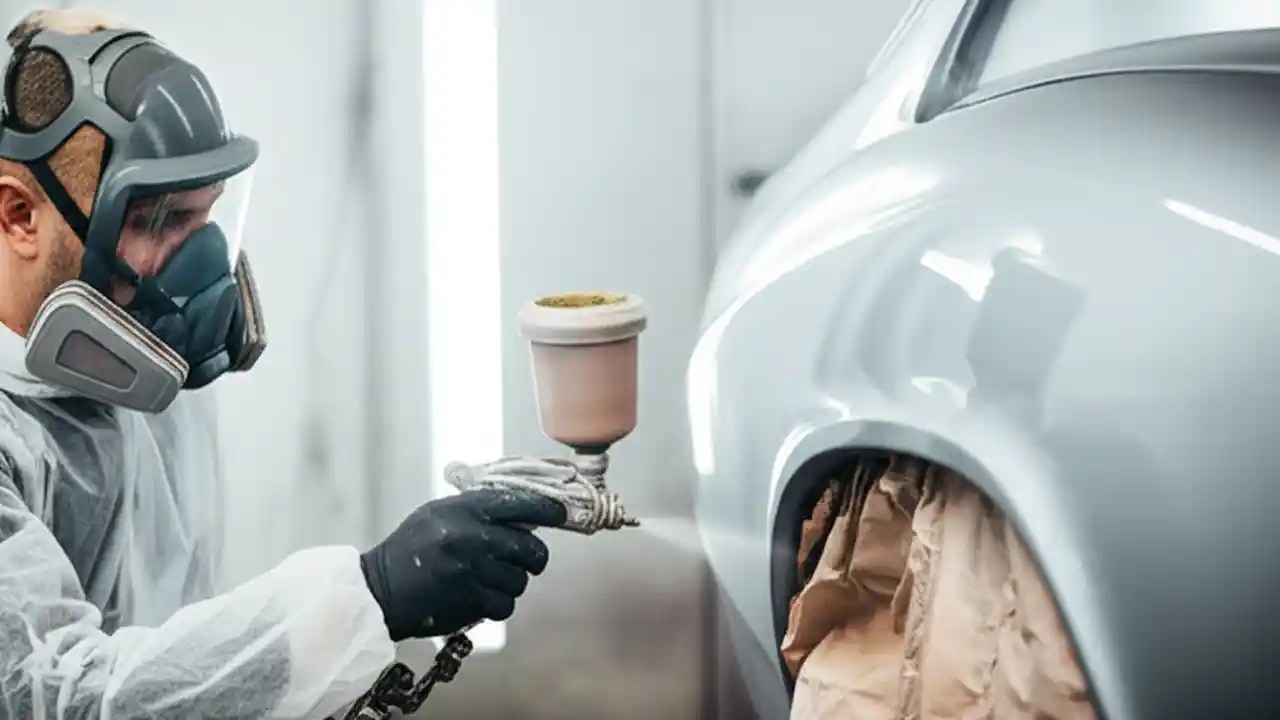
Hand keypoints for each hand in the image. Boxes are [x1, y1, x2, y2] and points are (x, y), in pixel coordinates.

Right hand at [360, 489, 566, 639]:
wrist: (380, 590)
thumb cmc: (411, 548)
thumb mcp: (438, 513)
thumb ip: (477, 509)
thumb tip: (524, 512)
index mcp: (465, 509)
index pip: (522, 502)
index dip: (548, 510)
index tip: (559, 515)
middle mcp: (472, 537)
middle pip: (532, 548)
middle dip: (535, 557)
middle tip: (528, 559)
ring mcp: (473, 571)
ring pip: (521, 580)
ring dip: (512, 583)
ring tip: (490, 579)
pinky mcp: (471, 601)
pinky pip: (506, 604)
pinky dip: (499, 603)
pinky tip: (482, 597)